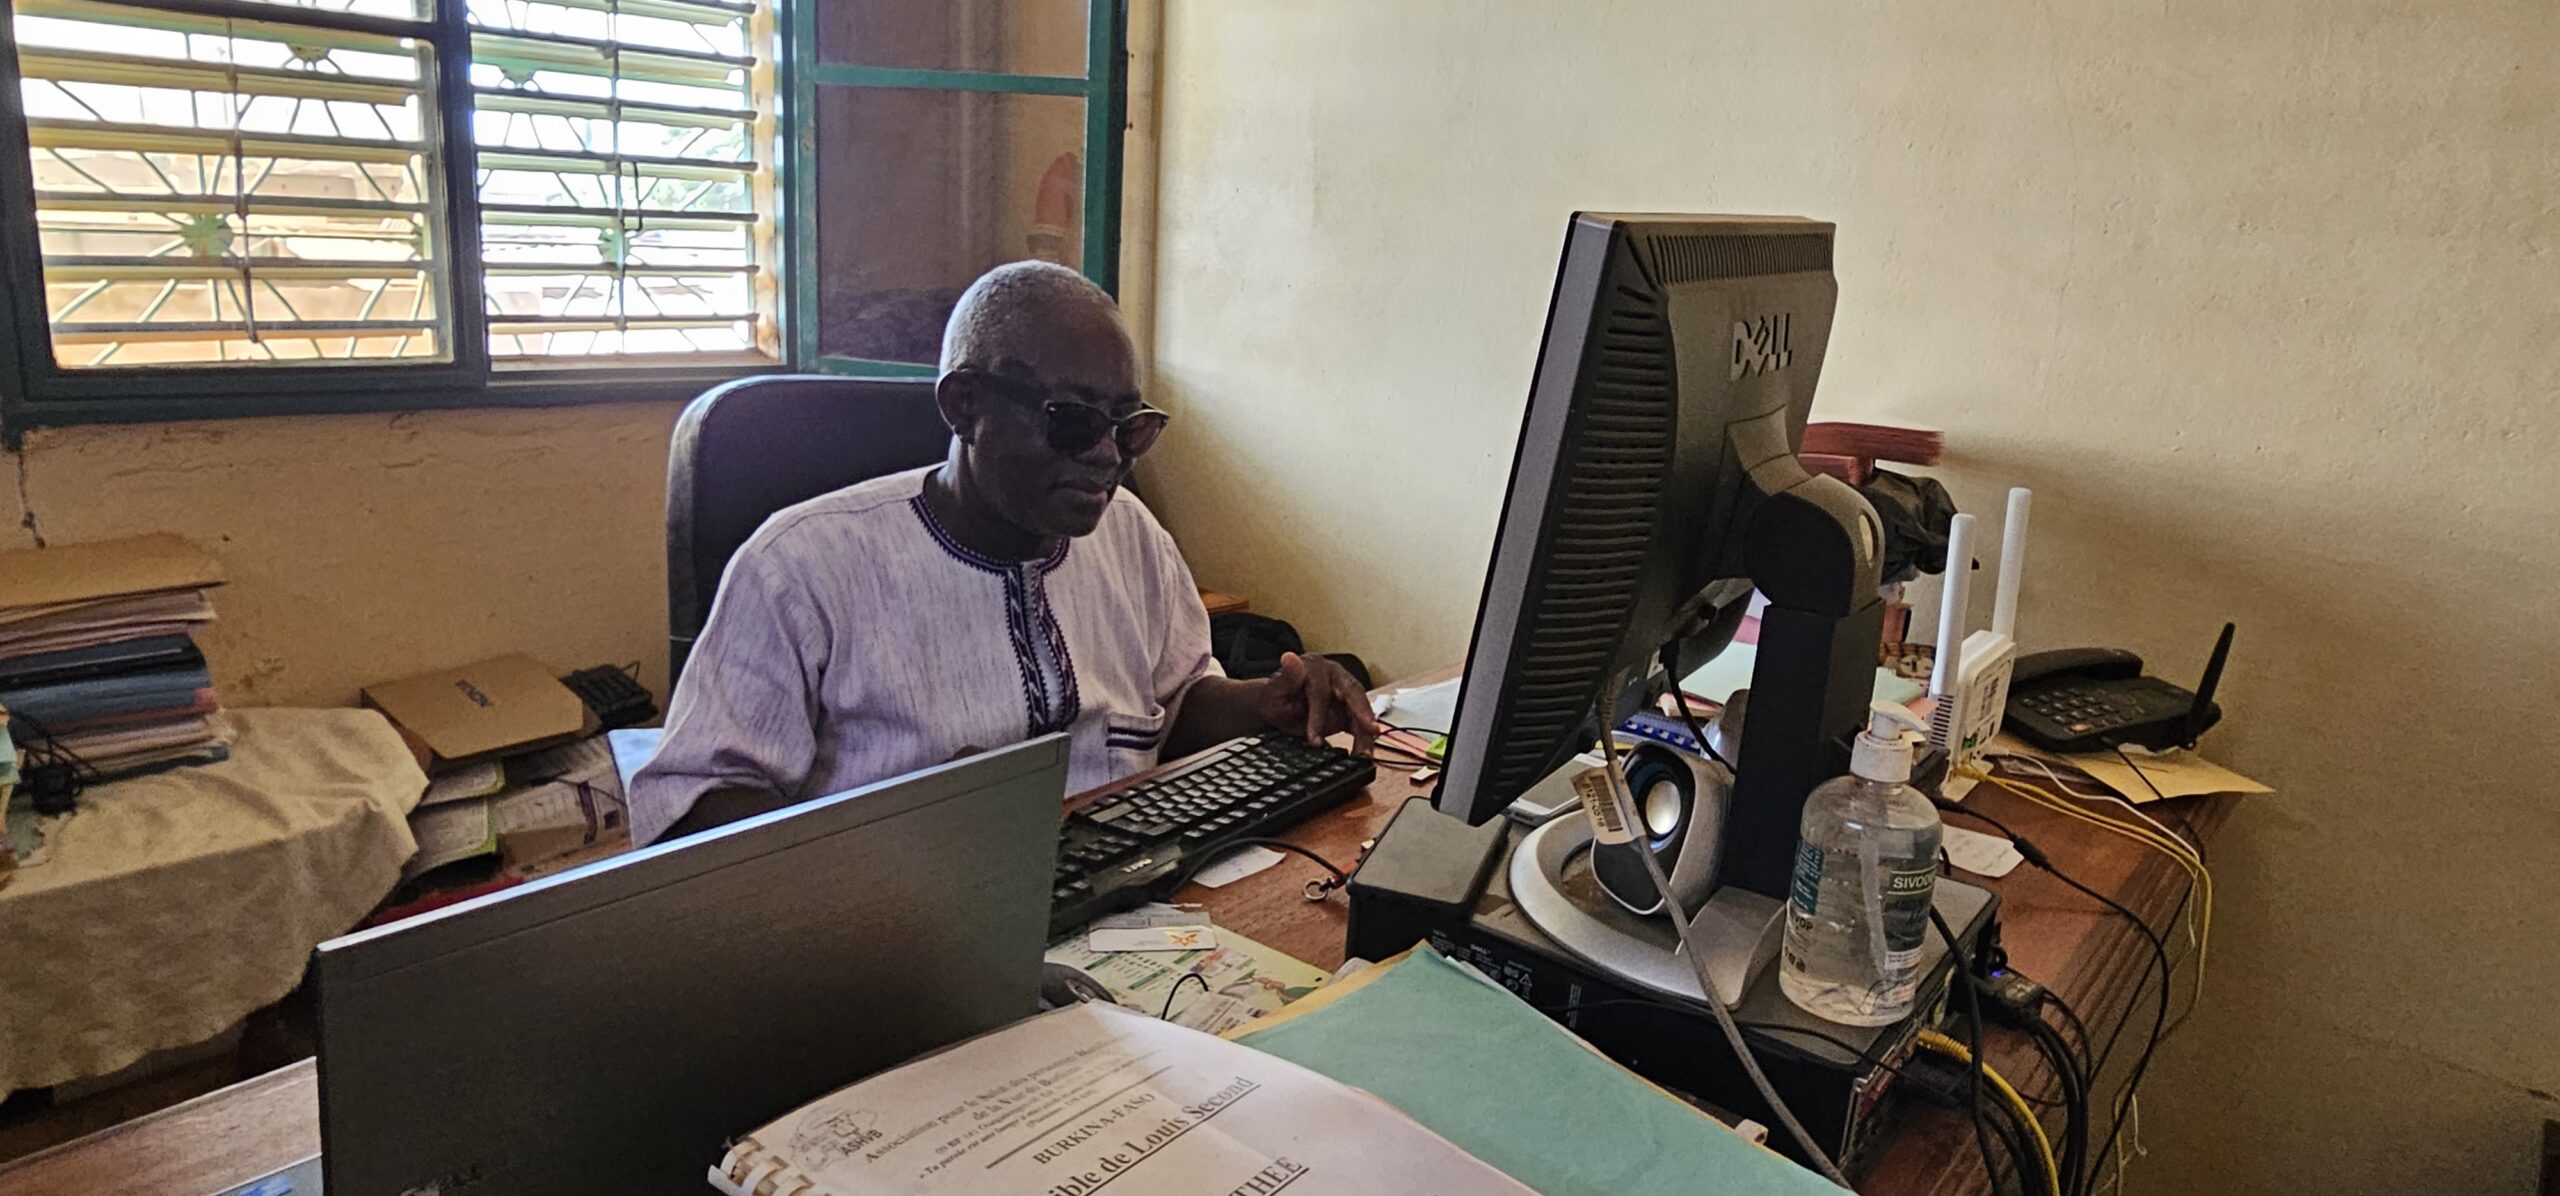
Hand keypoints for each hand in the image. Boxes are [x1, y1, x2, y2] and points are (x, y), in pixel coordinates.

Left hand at [1255, 652, 1379, 754]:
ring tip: (1366, 753)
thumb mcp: (1275, 689)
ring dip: (1366, 731)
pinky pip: (1359, 723)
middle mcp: (1335, 676)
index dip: (1319, 715)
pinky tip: (1364, 753)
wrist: (1279, 706)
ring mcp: (1344, 693)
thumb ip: (1286, 676)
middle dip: (1362, 713)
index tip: (1314, 739)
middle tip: (1372, 731)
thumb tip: (1289, 658)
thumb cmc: (1277, 696)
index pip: (1321, 691)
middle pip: (1352, 694)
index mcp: (1316, 667)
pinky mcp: (1349, 709)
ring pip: (1360, 709)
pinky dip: (1363, 738)